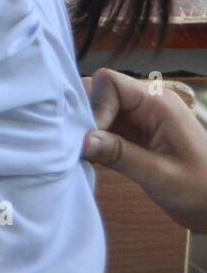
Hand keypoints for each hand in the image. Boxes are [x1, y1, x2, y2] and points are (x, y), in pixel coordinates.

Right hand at [84, 68, 206, 231]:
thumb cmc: (200, 190)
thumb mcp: (161, 176)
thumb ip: (121, 155)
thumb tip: (82, 141)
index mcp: (158, 104)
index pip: (111, 83)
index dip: (95, 105)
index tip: (90, 137)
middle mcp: (145, 104)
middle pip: (100, 90)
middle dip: (85, 114)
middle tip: (78, 144)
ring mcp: (138, 118)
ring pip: (97, 108)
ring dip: (86, 128)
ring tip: (82, 152)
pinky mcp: (131, 134)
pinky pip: (102, 126)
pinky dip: (92, 139)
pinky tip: (89, 157)